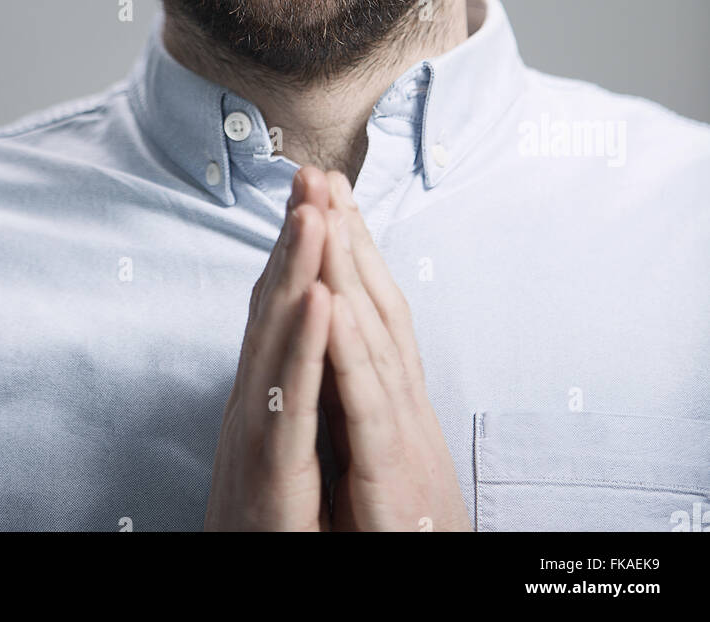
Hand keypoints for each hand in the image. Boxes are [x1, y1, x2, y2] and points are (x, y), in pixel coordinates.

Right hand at [203, 173, 331, 530]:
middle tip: (310, 171)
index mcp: (262, 395)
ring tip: (314, 211)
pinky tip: (320, 303)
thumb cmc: (266, 526)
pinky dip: (304, 350)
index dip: (296, 248)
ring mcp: (255, 435)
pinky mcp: (270, 474)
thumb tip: (299, 335)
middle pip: (274, 306)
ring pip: (277, 341)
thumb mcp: (278, 448)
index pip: (280, 307)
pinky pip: (291, 404)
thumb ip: (284, 392)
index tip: (314, 192)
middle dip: (294, 238)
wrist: (245, 582)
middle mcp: (251, 403)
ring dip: (296, 272)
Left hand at [319, 171, 472, 531]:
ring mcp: (402, 439)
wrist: (427, 576)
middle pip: (376, 307)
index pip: (372, 312)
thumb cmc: (399, 536)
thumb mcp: (378, 459)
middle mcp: (404, 409)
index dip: (350, 252)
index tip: (328, 196)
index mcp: (396, 404)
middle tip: (321, 172)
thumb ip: (362, 406)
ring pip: (373, 340)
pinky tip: (329, 302)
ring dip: (346, 270)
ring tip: (322, 208)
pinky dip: (348, 350)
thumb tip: (340, 352)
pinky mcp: (391, 478)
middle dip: (346, 236)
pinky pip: (366, 405)